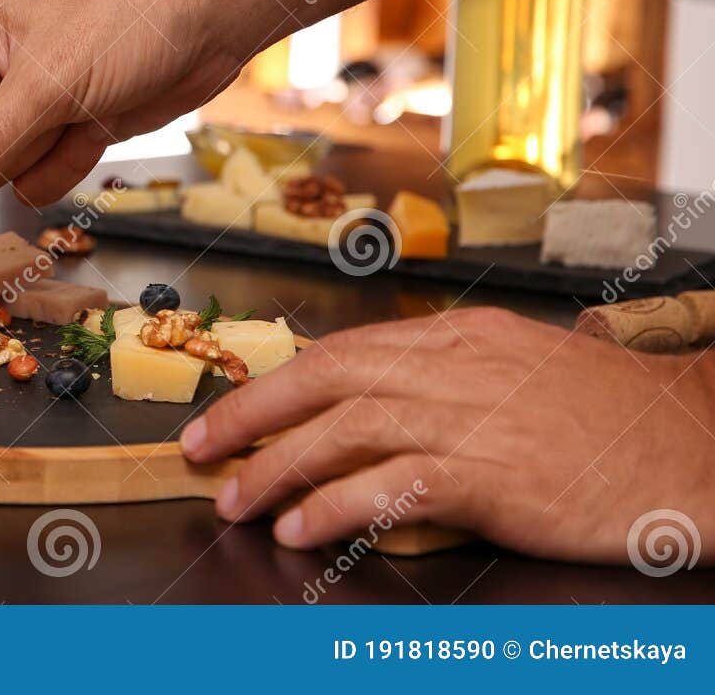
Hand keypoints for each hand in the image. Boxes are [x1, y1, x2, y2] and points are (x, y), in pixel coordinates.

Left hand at [182, 307, 714, 563]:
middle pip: (326, 378)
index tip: (231, 410)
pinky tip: (302, 526)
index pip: (343, 351)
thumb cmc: (609, 417)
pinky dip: (337, 505)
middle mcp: (456, 367)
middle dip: (251, 412)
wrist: (694, 443)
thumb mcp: (518, 371)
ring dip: (277, 465)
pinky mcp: (494, 476)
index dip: (277, 383)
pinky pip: (393, 486)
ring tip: (235, 497)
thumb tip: (366, 404)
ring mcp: (474, 419)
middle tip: (199, 447)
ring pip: (346, 429)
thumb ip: (445, 379)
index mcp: (458, 337)